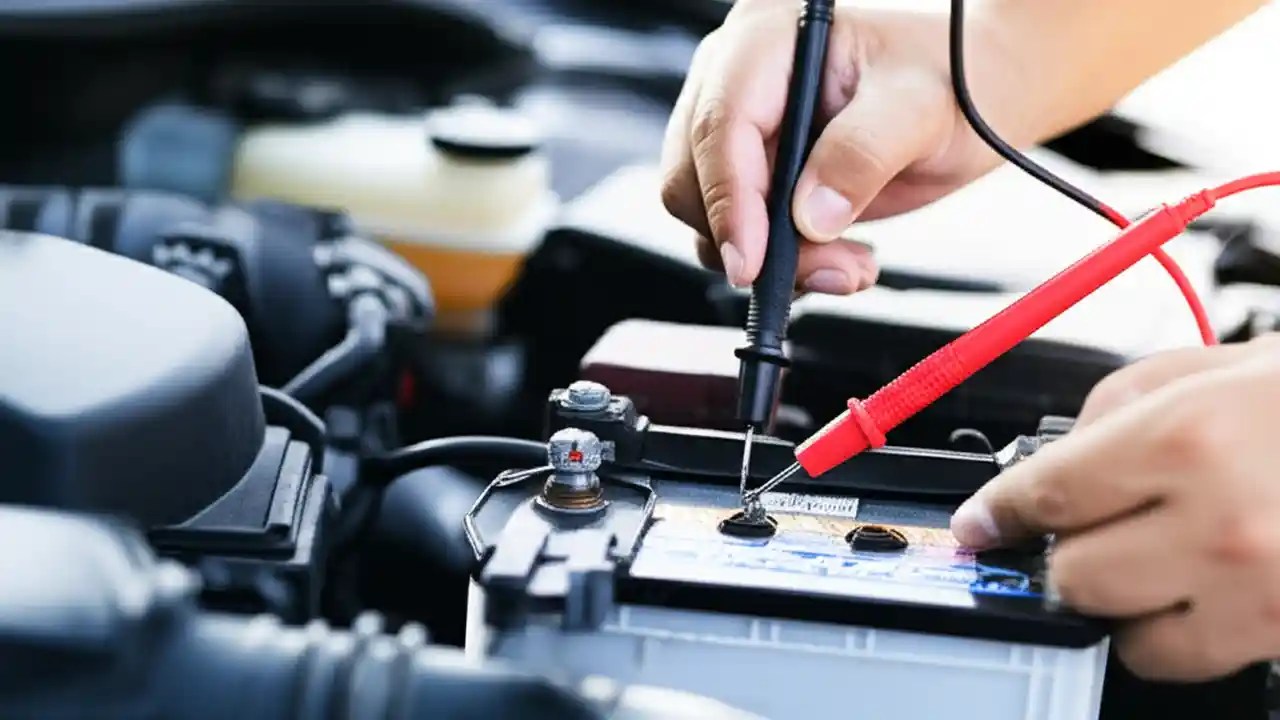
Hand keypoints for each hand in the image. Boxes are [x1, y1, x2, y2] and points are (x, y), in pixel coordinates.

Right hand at [659, 2, 1029, 293]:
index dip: (729, 200)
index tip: (752, 261)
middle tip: (826, 269)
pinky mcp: (758, 173)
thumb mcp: (921, 107)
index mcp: (769, 37)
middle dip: (753, 238)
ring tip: (849, 265)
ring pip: (709, 214)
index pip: (722, 124)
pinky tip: (837, 257)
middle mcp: (739, 78)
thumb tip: (809, 216)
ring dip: (773, 260)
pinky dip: (783, 263)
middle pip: (695, 175)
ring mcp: (744, 129)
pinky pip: (739, 231)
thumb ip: (864, 153)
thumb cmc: (957, 74)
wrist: (981, 90)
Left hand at [952, 335, 1279, 680]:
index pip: (1048, 493)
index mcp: (1188, 439)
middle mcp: (1220, 524)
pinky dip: (1171, 632)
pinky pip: (1188, 660)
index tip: (980, 526)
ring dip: (1119, 598)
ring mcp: (1260, 592)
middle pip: (1074, 574)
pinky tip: (1195, 588)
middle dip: (1064, 552)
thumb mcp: (1218, 366)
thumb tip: (1057, 457)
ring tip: (1151, 558)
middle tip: (1084, 529)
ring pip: (1124, 632)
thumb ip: (1120, 406)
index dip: (999, 513)